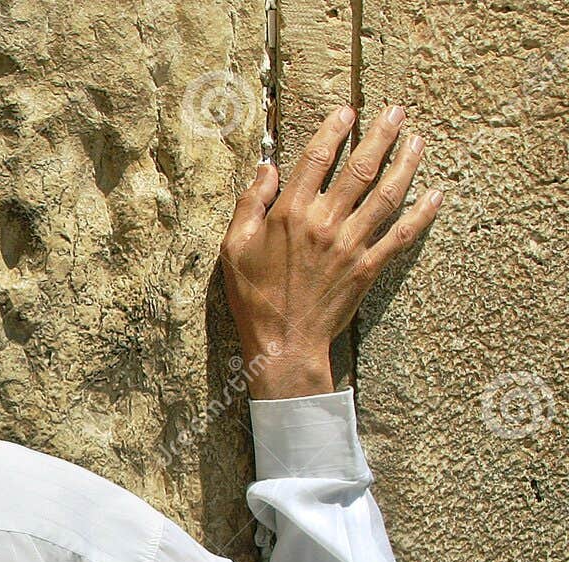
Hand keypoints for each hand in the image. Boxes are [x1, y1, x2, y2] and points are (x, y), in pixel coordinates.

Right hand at [221, 104, 443, 398]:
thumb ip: (250, 205)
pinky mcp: (368, 266)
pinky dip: (422, 214)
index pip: (316, 159)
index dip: (334, 130)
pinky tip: (435, 195)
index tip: (348, 111)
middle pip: (360, 167)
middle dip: (381, 134)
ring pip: (387, 194)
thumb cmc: (253, 297)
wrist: (283, 343)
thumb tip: (267, 169)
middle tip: (397, 111)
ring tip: (418, 140)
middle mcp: (325, 222)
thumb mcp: (234, 248)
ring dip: (406, 163)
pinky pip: (402, 234)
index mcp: (290, 214)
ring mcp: (350, 244)